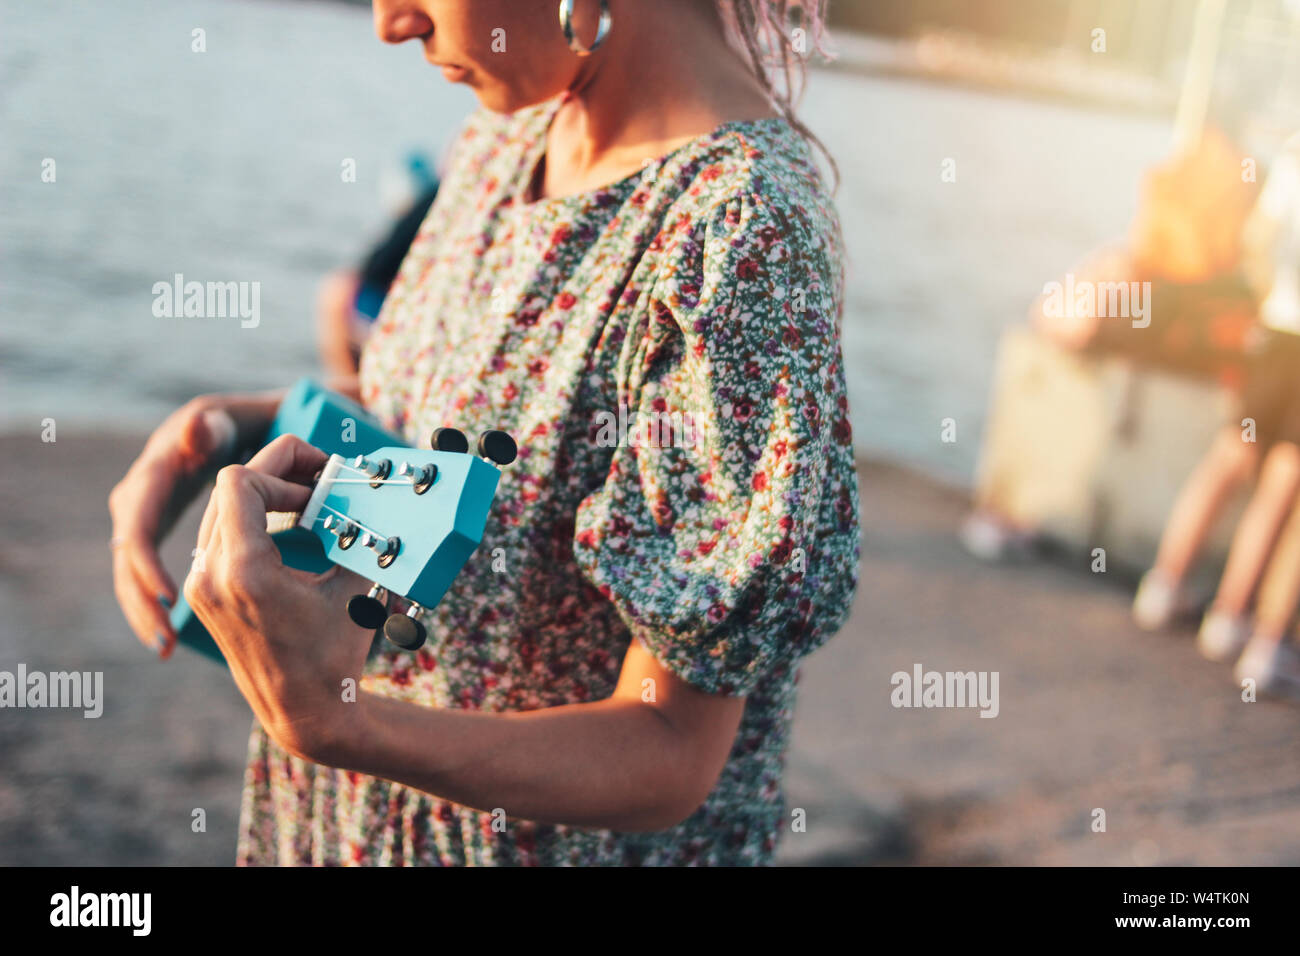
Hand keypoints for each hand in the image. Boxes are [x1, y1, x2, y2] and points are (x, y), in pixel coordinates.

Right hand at [109, 398, 243, 657]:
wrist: (218, 421)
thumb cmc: (232, 423)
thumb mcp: (222, 420)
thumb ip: (212, 424)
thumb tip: (196, 427)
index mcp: (154, 474)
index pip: (139, 525)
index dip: (150, 564)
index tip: (171, 599)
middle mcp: (138, 495)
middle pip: (128, 556)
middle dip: (142, 600)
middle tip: (164, 639)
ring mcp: (141, 513)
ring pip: (130, 570)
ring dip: (143, 610)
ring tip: (164, 648)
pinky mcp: (151, 526)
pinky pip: (142, 570)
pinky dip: (150, 601)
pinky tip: (166, 636)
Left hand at [183, 435, 373, 759]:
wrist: (304, 713)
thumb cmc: (333, 656)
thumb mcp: (352, 588)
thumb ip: (354, 533)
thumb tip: (369, 496)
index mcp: (244, 570)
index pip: (242, 481)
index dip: (284, 470)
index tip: (320, 488)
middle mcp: (210, 575)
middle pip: (228, 489)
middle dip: (277, 475)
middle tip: (320, 480)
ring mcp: (200, 586)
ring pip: (220, 508)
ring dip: (264, 497)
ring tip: (308, 505)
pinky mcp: (203, 595)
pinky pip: (219, 536)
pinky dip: (252, 521)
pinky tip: (290, 532)